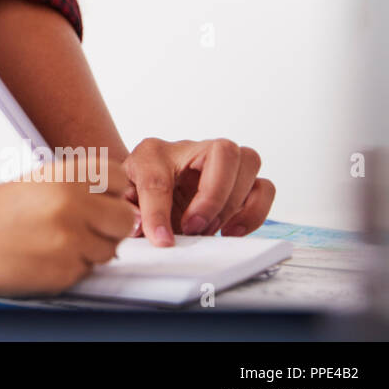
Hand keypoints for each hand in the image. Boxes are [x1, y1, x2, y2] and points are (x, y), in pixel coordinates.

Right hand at [0, 179, 139, 295]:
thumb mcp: (37, 183)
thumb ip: (79, 186)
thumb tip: (121, 201)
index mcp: (64, 176)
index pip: (119, 178)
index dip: (111, 190)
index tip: (100, 197)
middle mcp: (71, 205)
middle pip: (124, 218)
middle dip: (109, 225)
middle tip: (84, 225)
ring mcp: (70, 242)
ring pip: (109, 250)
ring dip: (91, 248)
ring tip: (56, 242)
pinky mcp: (63, 273)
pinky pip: (87, 271)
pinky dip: (71, 267)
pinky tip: (44, 257)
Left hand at [120, 138, 275, 245]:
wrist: (147, 190)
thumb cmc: (137, 192)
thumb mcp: (123, 200)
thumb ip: (129, 211)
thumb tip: (141, 227)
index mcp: (153, 152)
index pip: (158, 177)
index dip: (157, 212)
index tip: (160, 240)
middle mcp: (192, 149)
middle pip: (223, 150)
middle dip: (212, 196)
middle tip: (193, 228)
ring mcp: (221, 162)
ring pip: (250, 161)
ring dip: (234, 203)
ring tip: (210, 230)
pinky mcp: (242, 182)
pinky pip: (265, 188)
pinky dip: (254, 213)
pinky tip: (230, 231)